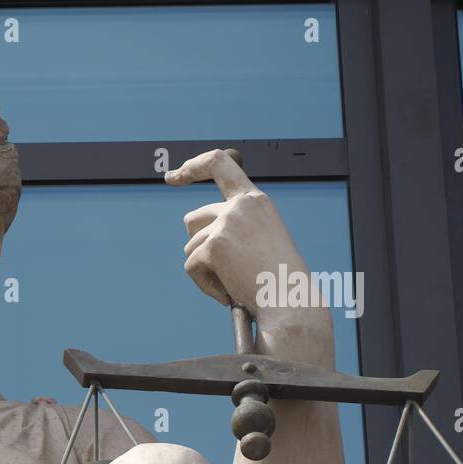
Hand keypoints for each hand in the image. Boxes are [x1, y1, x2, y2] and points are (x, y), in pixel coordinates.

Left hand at [165, 148, 304, 316]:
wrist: (290, 300)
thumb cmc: (278, 278)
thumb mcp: (261, 240)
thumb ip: (235, 227)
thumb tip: (196, 234)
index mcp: (255, 200)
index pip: (219, 164)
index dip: (192, 166)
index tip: (172, 176)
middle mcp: (240, 205)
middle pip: (193, 219)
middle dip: (198, 245)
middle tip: (218, 269)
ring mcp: (226, 223)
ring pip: (191, 246)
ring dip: (205, 269)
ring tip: (233, 282)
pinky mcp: (213, 245)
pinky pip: (191, 266)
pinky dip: (204, 284)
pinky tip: (228, 293)